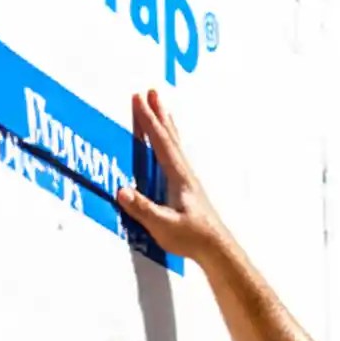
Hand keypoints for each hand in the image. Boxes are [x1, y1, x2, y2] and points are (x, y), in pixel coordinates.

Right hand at [116, 89, 226, 260]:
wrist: (217, 249)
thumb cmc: (192, 238)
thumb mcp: (163, 226)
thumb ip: (143, 209)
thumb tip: (122, 190)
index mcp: (179, 177)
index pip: (161, 143)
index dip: (148, 121)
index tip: (139, 100)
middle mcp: (186, 174)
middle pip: (171, 137)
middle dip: (159, 114)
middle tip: (152, 92)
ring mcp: (188, 181)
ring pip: (176, 145)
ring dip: (167, 125)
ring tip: (162, 109)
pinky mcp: (189, 190)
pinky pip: (176, 157)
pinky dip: (171, 143)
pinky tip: (169, 148)